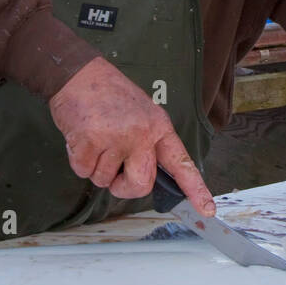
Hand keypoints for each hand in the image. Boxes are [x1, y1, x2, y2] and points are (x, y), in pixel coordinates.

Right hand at [48, 56, 214, 215]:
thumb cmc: (108, 94)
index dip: (196, 189)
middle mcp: (142, 134)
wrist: (79, 74)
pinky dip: (78, 161)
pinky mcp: (90, 142)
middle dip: (124, 188)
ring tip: (95, 138)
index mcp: (158, 127)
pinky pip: (83, 171)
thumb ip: (148, 142)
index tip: (207, 210)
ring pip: (105, 181)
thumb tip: (145, 176)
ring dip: (96, 168)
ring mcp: (116, 138)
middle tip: (114, 172)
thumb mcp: (142, 112)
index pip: (181, 163)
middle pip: (141, 186)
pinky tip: (81, 138)